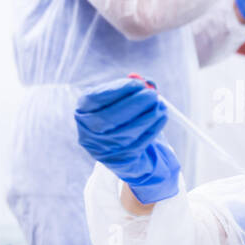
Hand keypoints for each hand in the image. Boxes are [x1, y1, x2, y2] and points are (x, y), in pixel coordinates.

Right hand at [74, 78, 180, 203]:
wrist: (124, 150)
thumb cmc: (122, 117)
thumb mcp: (123, 100)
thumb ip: (134, 89)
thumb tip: (149, 82)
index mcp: (83, 112)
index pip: (95, 99)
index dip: (118, 90)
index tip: (139, 84)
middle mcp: (88, 133)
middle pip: (108, 118)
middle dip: (134, 104)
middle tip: (152, 95)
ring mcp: (102, 150)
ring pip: (126, 132)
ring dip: (148, 116)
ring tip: (161, 105)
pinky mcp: (119, 161)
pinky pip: (139, 144)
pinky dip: (153, 128)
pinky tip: (161, 117)